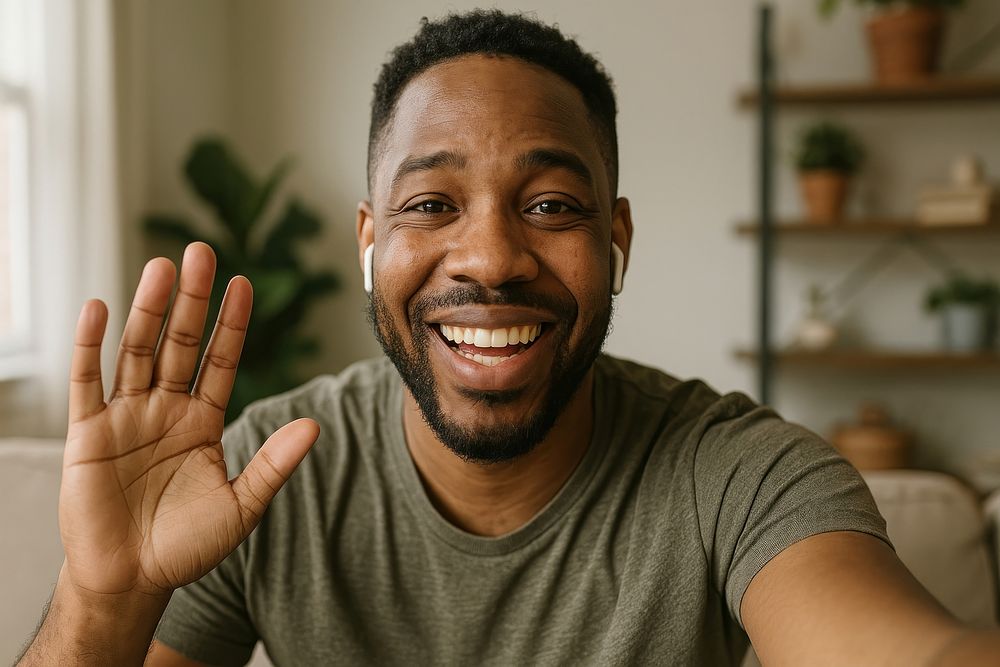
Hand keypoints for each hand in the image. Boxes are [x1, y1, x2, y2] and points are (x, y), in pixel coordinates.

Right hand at [59, 242, 317, 597]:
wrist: (132, 581)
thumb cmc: (187, 546)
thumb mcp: (240, 505)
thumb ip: (273, 465)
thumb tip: (315, 426)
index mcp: (203, 421)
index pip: (220, 360)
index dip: (231, 324)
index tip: (243, 284)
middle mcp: (165, 409)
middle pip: (180, 343)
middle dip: (191, 300)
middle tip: (201, 252)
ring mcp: (126, 417)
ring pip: (137, 351)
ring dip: (148, 310)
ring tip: (162, 268)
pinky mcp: (88, 433)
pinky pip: (88, 382)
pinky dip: (89, 346)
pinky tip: (97, 308)